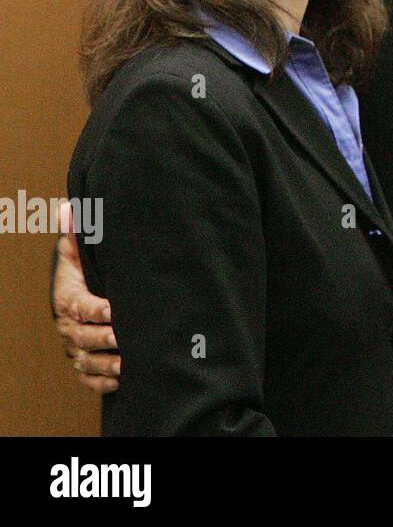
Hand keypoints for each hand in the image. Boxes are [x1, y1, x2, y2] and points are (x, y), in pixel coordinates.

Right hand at [53, 201, 119, 393]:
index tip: (113, 310)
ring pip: (85, 361)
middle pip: (81, 337)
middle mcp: (68, 325)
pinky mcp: (86, 361)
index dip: (95, 310)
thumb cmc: (88, 266)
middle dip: (103, 338)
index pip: (78, 306)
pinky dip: (102, 382)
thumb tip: (67, 207)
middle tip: (124, 337)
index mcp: (67, 297)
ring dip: (105, 364)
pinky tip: (121, 380)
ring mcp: (76, 346)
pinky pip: (88, 378)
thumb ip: (78, 231)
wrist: (87, 287)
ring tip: (128, 364)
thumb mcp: (81, 248)